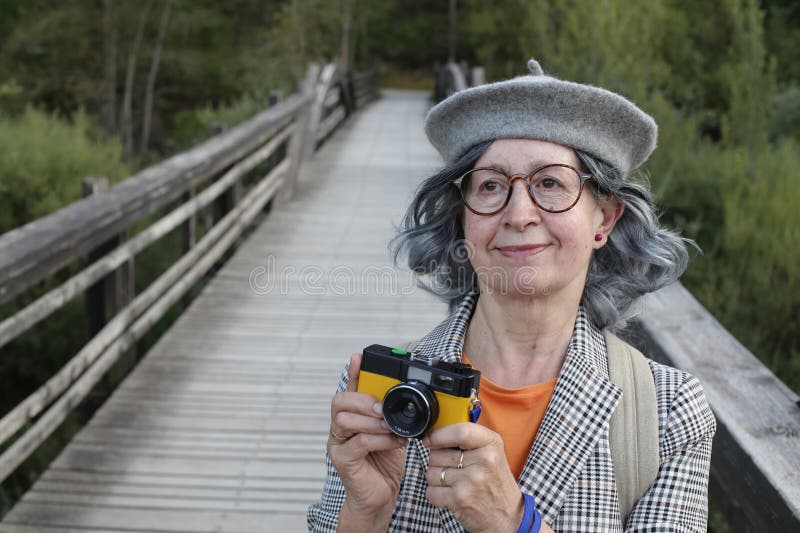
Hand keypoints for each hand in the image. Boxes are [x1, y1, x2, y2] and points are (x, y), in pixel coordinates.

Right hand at [328, 353, 407, 527]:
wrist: (380, 498)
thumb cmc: (385, 464)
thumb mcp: (392, 433)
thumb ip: (392, 415)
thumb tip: (408, 394)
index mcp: (352, 417)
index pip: (349, 389)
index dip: (353, 373)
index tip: (359, 357)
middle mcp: (339, 428)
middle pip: (340, 402)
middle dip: (363, 400)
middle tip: (384, 408)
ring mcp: (337, 444)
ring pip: (344, 420)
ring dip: (372, 421)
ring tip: (391, 427)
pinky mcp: (342, 461)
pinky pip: (357, 443)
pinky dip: (378, 439)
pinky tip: (394, 441)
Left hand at [423, 423, 523, 532]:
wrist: (507, 515)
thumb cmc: (494, 481)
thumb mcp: (492, 452)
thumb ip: (468, 438)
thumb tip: (433, 434)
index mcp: (492, 444)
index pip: (459, 432)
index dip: (438, 435)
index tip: (430, 439)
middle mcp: (483, 461)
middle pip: (438, 453)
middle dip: (438, 460)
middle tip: (454, 468)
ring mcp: (471, 481)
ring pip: (431, 472)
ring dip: (437, 478)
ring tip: (454, 482)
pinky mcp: (459, 499)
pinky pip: (430, 491)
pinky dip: (435, 494)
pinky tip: (450, 494)